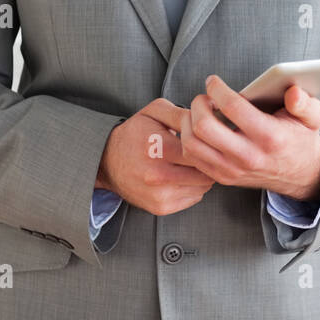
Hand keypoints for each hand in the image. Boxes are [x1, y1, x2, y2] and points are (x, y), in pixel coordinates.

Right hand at [95, 98, 214, 215]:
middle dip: (211, 162)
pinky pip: (194, 198)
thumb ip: (181, 113)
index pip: (202, 151)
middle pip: (205, 172)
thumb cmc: (134, 134)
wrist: (107, 161)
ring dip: (204, 175)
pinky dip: (194, 188)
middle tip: (207, 153)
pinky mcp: (161, 207)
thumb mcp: (154, 112)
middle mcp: (158, 175)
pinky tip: (185, 176)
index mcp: (158, 148)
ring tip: (193, 163)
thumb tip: (206, 118)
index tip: (211, 141)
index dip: (211, 145)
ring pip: (203, 187)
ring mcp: (159, 195)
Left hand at [171, 76, 319, 200]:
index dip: (217, 89)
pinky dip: (188, 139)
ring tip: (200, 111)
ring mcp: (232, 170)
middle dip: (198, 104)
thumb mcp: (311, 117)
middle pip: (204, 127)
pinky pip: (192, 158)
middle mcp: (248, 156)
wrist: (300, 174)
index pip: (233, 107)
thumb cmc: (300, 138)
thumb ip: (304, 102)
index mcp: (270, 137)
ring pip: (191, 144)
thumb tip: (293, 92)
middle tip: (205, 97)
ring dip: (188, 122)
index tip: (213, 81)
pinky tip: (199, 127)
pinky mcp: (222, 177)